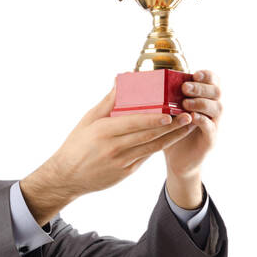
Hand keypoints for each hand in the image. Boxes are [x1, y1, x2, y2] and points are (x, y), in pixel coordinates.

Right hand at [21, 86, 195, 223]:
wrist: (67, 176)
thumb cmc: (76, 144)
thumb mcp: (87, 121)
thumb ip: (107, 102)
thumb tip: (121, 80)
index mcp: (103, 131)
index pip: (133, 123)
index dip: (154, 119)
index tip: (171, 112)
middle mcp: (114, 147)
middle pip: (148, 135)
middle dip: (172, 126)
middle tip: (189, 116)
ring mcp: (121, 161)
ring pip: (152, 147)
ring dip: (173, 137)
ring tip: (189, 126)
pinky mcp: (126, 171)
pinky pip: (147, 156)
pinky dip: (161, 146)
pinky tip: (172, 138)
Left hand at [164, 70, 221, 180]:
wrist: (177, 160)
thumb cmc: (169, 131)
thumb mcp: (164, 110)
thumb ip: (158, 95)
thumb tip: (134, 77)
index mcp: (202, 98)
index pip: (212, 81)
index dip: (206, 76)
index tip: (194, 73)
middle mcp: (211, 109)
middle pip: (217, 92)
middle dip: (202, 87)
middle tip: (185, 88)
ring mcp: (214, 124)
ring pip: (217, 108)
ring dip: (202, 103)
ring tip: (186, 102)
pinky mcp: (210, 140)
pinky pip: (211, 128)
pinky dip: (202, 121)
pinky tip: (191, 117)